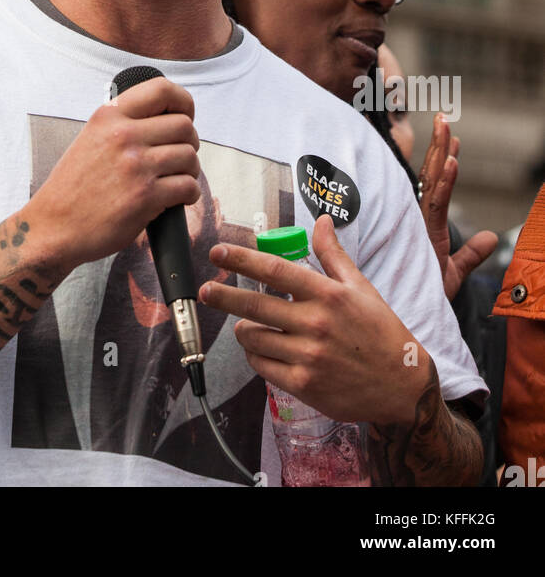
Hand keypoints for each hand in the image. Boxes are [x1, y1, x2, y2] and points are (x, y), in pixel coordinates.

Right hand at [27, 76, 199, 277]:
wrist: (54, 226)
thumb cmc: (75, 185)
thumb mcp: (91, 136)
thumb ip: (124, 122)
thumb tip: (167, 116)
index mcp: (110, 115)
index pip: (163, 90)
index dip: (184, 103)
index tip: (184, 117)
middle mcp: (123, 135)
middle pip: (184, 126)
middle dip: (189, 142)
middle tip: (180, 156)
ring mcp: (136, 166)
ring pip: (190, 156)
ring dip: (190, 170)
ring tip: (176, 178)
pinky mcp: (145, 197)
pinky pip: (188, 187)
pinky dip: (189, 194)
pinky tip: (175, 198)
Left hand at [198, 214, 430, 426]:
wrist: (402, 385)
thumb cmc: (381, 332)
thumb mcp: (361, 288)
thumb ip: (333, 255)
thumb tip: (321, 221)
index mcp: (328, 295)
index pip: (274, 271)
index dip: (241, 260)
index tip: (218, 252)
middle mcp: (315, 324)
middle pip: (255, 306)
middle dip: (223, 296)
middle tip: (205, 291)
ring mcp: (309, 356)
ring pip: (254, 339)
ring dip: (243, 330)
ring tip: (245, 325)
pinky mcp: (304, 384)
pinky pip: (262, 367)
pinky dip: (255, 356)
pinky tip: (260, 350)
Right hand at [418, 114, 497, 301]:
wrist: (410, 320)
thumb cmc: (422, 296)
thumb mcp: (453, 273)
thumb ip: (471, 254)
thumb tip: (490, 236)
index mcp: (428, 225)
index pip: (437, 185)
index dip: (444, 161)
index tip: (453, 138)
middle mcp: (421, 220)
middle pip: (431, 176)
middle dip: (439, 145)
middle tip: (444, 117)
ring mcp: (420, 224)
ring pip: (432, 182)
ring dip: (440, 153)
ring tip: (447, 127)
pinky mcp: (423, 234)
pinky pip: (436, 203)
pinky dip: (445, 182)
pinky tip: (451, 162)